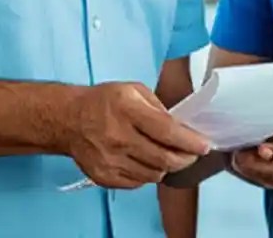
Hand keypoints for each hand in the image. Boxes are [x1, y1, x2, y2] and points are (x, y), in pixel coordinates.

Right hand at [63, 82, 211, 188]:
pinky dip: (148, 174)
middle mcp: (118, 136)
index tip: (204, 145)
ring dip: (167, 166)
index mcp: (127, 109)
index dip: (190, 141)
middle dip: (186, 158)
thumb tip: (182, 127)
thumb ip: (159, 108)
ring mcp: (110, 160)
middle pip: (164, 158)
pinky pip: (138, 182)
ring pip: (154, 174)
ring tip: (168, 156)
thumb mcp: (133, 90)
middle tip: (192, 154)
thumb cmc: (103, 102)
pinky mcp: (104, 176)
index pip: (168, 131)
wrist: (68, 119)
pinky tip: (146, 161)